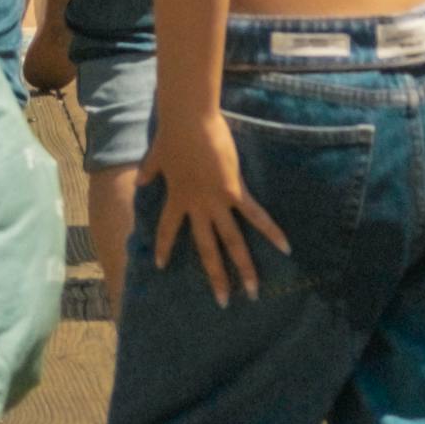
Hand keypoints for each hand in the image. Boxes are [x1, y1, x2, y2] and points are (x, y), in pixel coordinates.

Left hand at [145, 107, 287, 307]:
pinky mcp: (234, 190)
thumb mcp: (155, 155)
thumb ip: (150, 171)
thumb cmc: (172, 133)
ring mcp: (216, 202)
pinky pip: (255, 215)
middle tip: (222, 302)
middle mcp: (197, 207)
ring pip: (232, 241)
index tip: (161, 265)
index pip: (166, 230)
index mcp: (176, 198)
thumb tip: (139, 180)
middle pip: (206, 249)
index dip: (164, 247)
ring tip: (253, 291)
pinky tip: (285, 247)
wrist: (188, 120)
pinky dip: (270, 231)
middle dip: (215, 276)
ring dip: (244, 268)